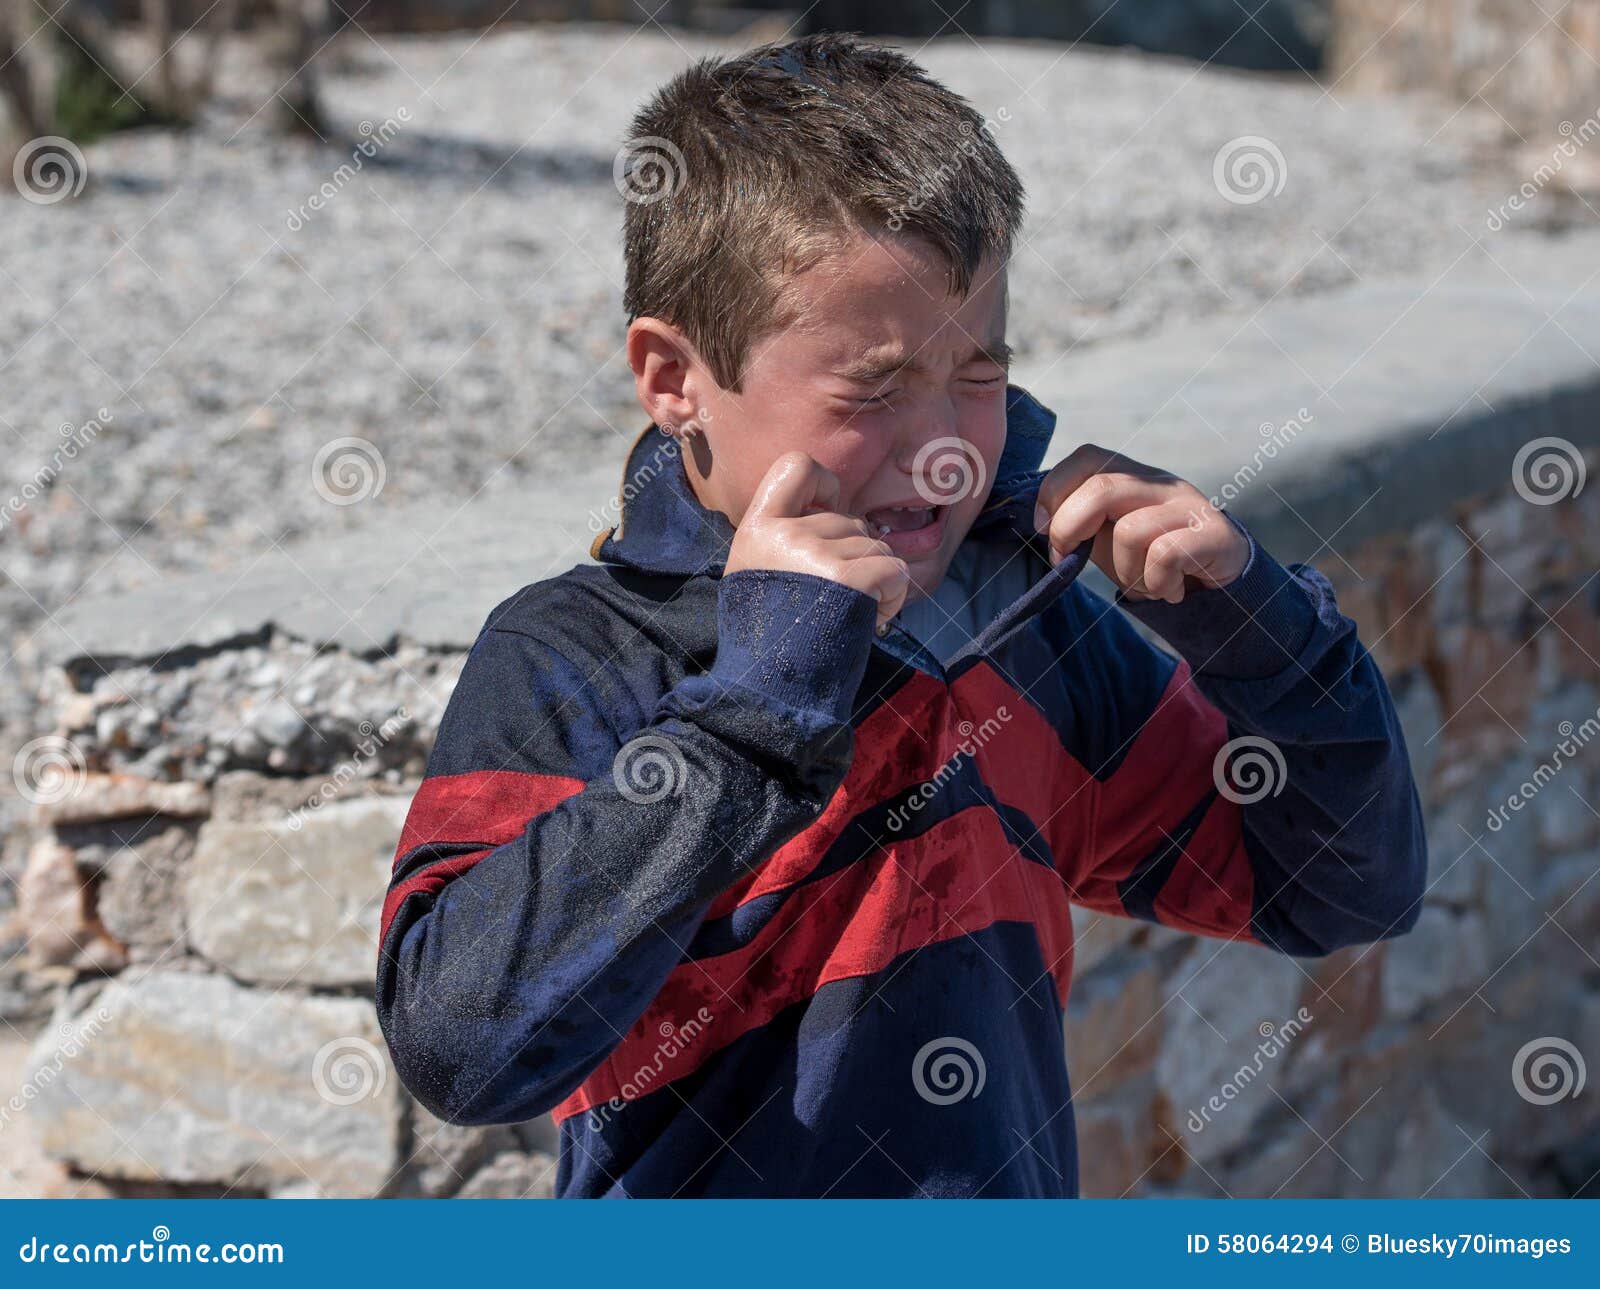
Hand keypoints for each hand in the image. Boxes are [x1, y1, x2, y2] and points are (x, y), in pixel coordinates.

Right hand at [726, 452, 911, 628]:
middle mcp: (782, 534)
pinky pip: (894, 570)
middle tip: (839, 602)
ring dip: (878, 584)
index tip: (827, 511)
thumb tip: (836, 519)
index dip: (824, 483)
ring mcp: (814, 554)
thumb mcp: (756, 576)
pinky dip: (894, 598)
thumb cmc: (771, 642)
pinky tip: (871, 623)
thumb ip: (786, 541)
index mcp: (756, 529)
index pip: (796, 466)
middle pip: (851, 521)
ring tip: (851, 618)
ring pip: (878, 548)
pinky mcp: (846, 579)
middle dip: (858, 559)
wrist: (769, 695)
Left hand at [1034, 444, 1247, 603]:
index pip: (1087, 457)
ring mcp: (1188, 504)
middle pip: (1101, 488)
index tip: (1041, 529)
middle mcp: (1159, 482)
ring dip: (1126, 573)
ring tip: (1144, 582)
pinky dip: (1157, 584)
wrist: (1216, 580)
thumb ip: (1078, 523)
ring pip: (1130, 532)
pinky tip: (1170, 589)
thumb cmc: (1151, 557)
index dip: (1054, 491)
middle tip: (1068, 561)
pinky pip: (1164, 557)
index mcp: (1130, 476)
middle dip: (1069, 529)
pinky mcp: (1212, 532)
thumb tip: (1040, 524)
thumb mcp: (1108, 537)